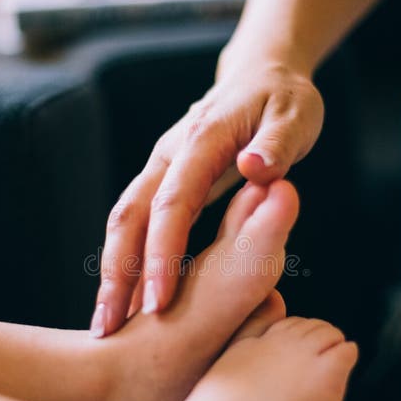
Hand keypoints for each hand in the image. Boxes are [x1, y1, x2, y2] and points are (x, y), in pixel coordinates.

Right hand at [90, 53, 323, 336]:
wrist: (262, 73)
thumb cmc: (286, 99)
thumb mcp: (296, 117)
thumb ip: (276, 144)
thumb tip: (253, 168)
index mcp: (201, 141)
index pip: (173, 204)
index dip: (162, 254)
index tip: (158, 301)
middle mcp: (169, 155)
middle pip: (130, 215)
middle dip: (117, 273)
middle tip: (108, 327)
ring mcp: (162, 167)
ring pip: (124, 220)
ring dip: (112, 271)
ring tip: (104, 323)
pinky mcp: (164, 180)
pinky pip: (137, 222)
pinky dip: (126, 258)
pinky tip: (124, 296)